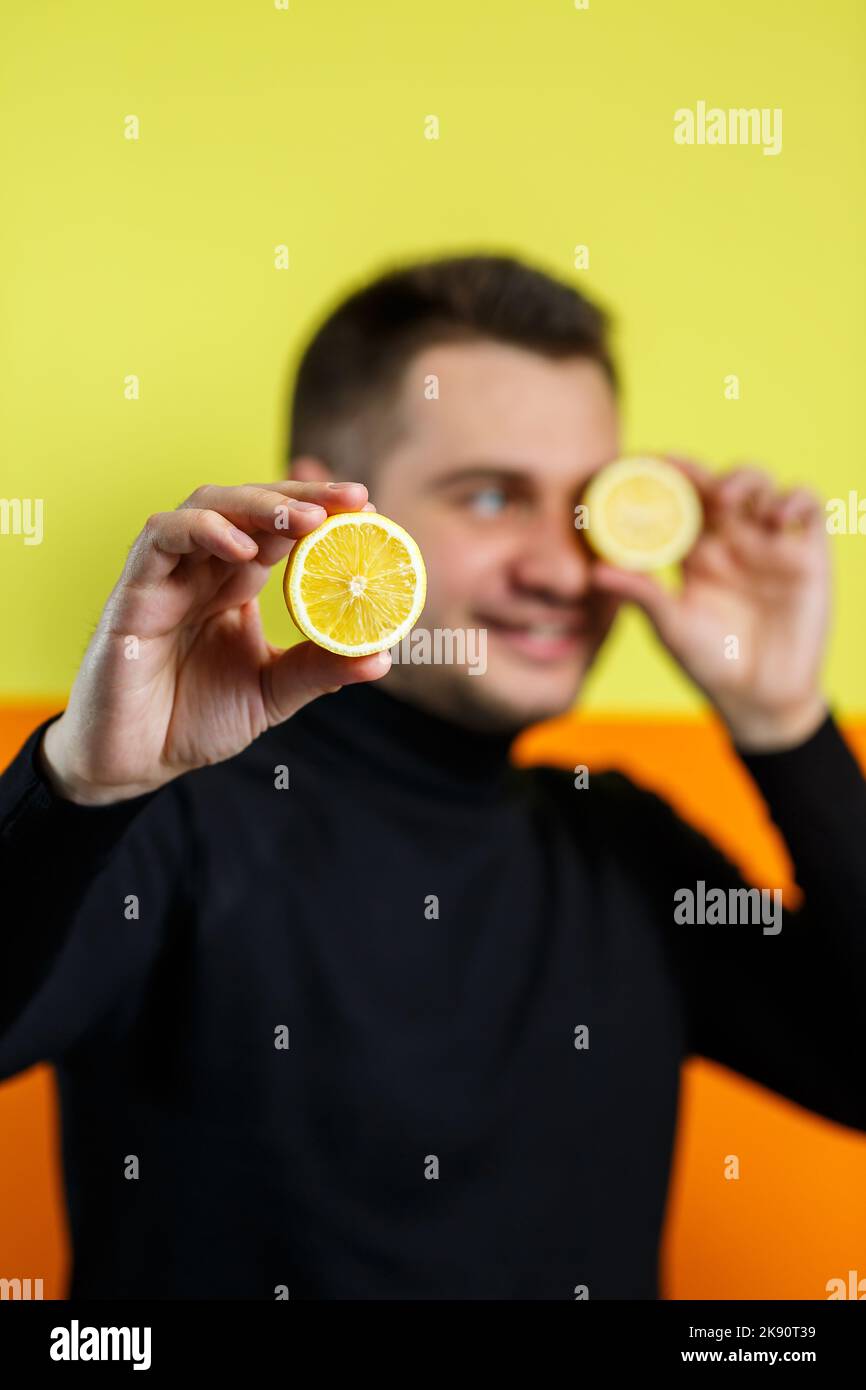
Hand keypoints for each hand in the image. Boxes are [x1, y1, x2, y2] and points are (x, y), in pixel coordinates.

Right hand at [41, 480, 388, 803]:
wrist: (132, 763)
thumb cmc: (194, 719)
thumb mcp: (271, 692)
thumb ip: (318, 670)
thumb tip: (381, 658)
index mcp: (236, 584)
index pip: (281, 528)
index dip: (323, 511)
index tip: (371, 509)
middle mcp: (202, 568)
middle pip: (250, 505)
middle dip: (302, 494)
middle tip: (354, 499)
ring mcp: (166, 574)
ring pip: (206, 506)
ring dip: (259, 504)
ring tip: (307, 518)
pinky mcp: (133, 592)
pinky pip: (161, 540)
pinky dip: (202, 531)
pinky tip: (243, 547)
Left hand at [590, 457, 829, 750]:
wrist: (759, 700)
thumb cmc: (709, 664)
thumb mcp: (671, 628)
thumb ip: (641, 595)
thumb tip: (595, 572)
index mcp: (693, 552)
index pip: (678, 500)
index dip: (663, 477)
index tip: (641, 462)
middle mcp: (730, 540)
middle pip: (717, 483)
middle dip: (700, 470)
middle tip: (681, 471)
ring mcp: (768, 544)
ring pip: (761, 487)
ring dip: (745, 480)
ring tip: (727, 499)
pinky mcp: (806, 554)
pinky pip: (807, 508)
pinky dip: (794, 499)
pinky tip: (775, 518)